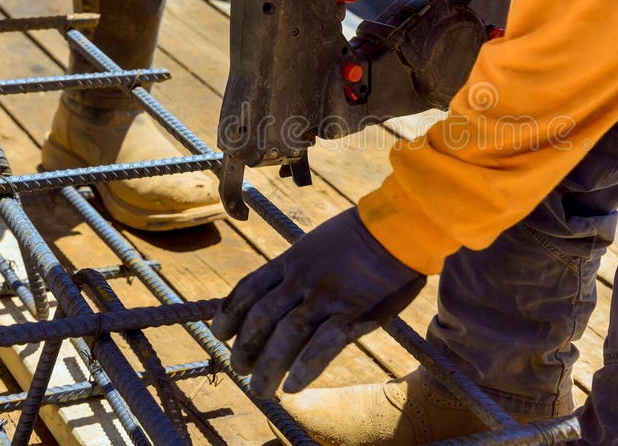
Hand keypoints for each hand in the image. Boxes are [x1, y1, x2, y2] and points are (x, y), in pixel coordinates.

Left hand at [211, 209, 425, 397]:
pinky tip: (294, 386)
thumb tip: (284, 286)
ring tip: (261, 390)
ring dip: (268, 367)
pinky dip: (305, 369)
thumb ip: (300, 265)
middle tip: (239, 368)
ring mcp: (326, 296)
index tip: (219, 333)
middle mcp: (302, 279)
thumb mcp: (320, 241)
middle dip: (244, 347)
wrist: (399, 227)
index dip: (228, 314)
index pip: (248, 289)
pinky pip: (322, 346)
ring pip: (285, 337)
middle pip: (260, 318)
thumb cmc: (364, 233)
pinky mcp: (353, 312)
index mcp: (292, 259)